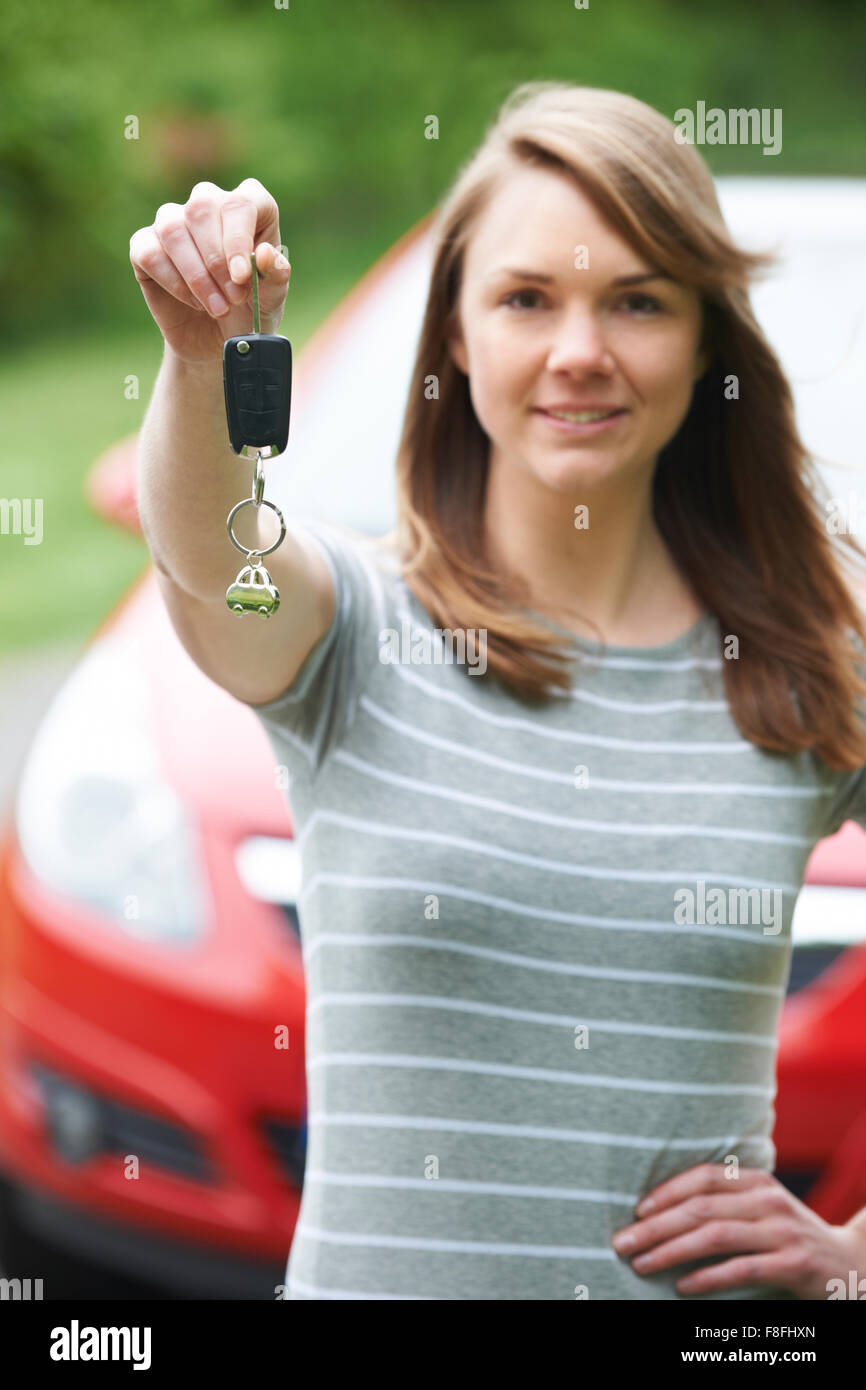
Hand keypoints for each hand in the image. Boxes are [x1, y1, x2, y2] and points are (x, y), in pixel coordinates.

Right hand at [129, 177, 290, 363]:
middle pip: (202, 209)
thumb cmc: (250, 309)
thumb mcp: (271, 298)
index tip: (242, 277)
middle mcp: (207, 204)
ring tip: (218, 308)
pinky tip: (193, 301)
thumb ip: (276, 275)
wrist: (218, 338)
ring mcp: (172, 221)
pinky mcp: (145, 245)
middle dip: (217, 262)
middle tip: (233, 299)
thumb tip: (265, 253)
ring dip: (196, 276)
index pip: (241, 203)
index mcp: (247, 206)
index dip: (238, 239)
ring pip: (173, 229)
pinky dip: (173, 283)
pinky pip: (149, 253)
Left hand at [610, 1162, 865, 1298]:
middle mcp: (768, 1199)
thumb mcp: (760, 1209)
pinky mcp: (793, 1263)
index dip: (666, 1192)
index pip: (702, 1177)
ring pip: (715, 1236)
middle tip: (622, 1242)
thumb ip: (724, 1203)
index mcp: (756, 1180)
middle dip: (655, 1226)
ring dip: (671, 1251)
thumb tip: (659, 1211)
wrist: (849, 1263)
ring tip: (641, 1263)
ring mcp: (782, 1231)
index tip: (636, 1211)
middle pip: (701, 1208)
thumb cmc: (788, 1236)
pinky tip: (681, 1286)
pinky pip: (741, 1268)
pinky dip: (707, 1277)